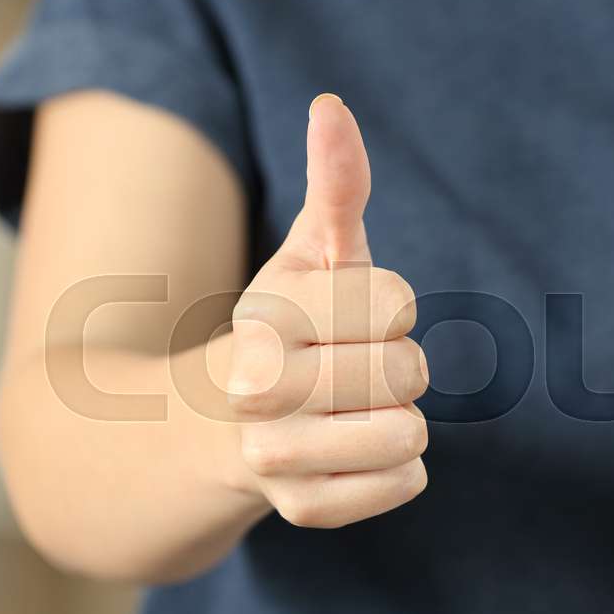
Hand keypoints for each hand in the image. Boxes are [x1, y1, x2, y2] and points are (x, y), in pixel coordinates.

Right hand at [226, 94, 428, 526]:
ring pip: (409, 433)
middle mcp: (260, 387)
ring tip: (349, 411)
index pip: (396, 302)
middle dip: (399, 366)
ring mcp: (275, 456)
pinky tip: (350, 454)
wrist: (204, 428)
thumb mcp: (308, 254)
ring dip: (399, 419)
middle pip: (410, 370)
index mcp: (268, 315)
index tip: (352, 316)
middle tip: (353, 369)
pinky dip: (396, 470)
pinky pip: (404, 484)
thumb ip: (333, 185)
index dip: (390, 307)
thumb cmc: (283, 329)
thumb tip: (331, 105)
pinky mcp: (302, 508)